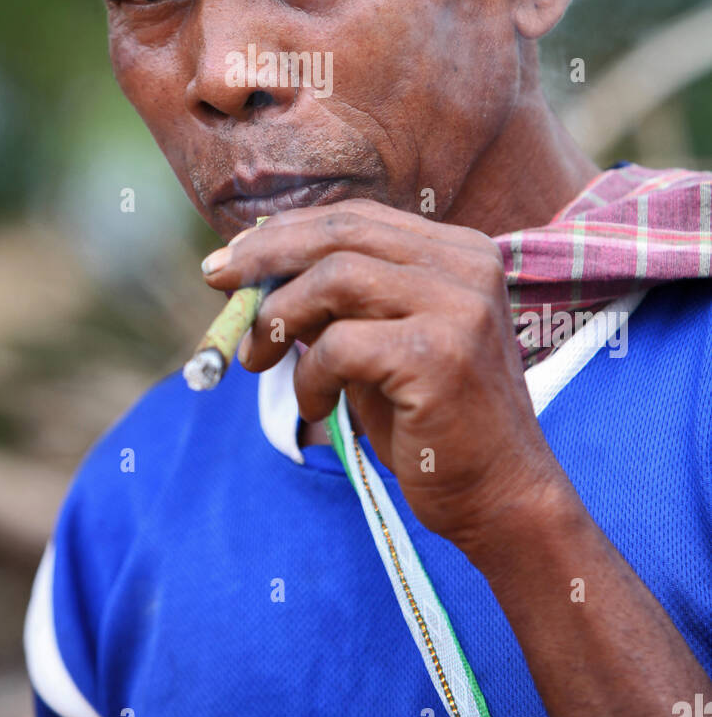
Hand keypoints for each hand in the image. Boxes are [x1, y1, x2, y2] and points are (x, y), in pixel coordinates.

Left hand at [201, 199, 569, 559]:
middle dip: (266, 255)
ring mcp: (458, 306)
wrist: (500, 498)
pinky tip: (317, 404)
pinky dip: (310, 375)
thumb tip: (253, 272)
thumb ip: (335, 304)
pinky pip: (339, 344)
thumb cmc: (430, 422)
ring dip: (280, 317)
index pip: (356, 218)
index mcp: (459, 251)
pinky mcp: (439, 354)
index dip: (286, 232)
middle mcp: (466, 264)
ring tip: (259, 360)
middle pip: (341, 232)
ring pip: (334, 278)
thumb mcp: (378, 346)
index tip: (233, 259)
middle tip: (216, 282)